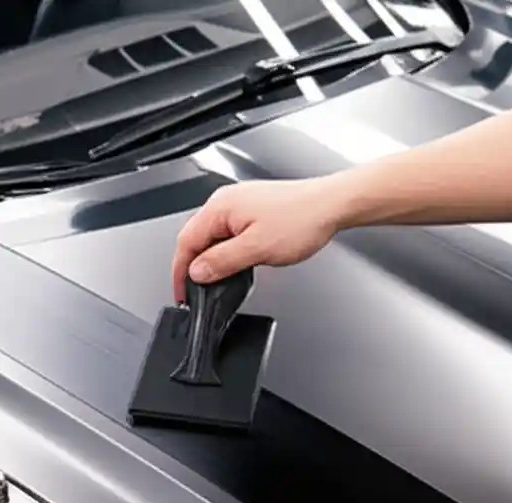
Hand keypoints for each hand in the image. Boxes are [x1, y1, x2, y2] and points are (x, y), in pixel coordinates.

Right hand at [171, 178, 344, 301]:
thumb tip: (197, 272)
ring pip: (213, 236)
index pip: (185, 241)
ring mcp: (240, 204)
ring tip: (216, 282)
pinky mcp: (253, 209)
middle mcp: (226, 201)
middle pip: (196, 238)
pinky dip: (226, 251)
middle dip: (192, 266)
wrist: (332, 205)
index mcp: (220, 207)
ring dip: (211, 259)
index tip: (182, 292)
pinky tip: (236, 264)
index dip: (179, 271)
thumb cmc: (301, 219)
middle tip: (196, 292)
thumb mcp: (256, 249)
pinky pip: (228, 233)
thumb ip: (221, 261)